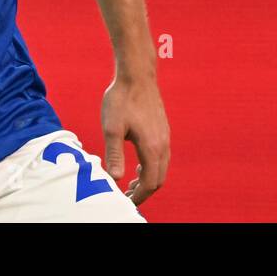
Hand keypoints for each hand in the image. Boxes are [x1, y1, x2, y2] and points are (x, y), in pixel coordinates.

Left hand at [102, 75, 169, 206]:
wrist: (136, 74)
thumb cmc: (121, 99)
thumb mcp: (112, 128)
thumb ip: (114, 155)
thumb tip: (115, 179)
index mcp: (152, 147)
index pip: (150, 182)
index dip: (139, 196)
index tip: (125, 201)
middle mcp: (163, 144)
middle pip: (159, 178)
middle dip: (144, 191)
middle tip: (127, 197)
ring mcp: (165, 136)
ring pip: (162, 167)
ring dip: (148, 179)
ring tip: (130, 183)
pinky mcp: (162, 129)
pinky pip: (162, 156)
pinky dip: (152, 167)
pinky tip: (137, 164)